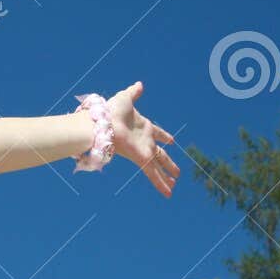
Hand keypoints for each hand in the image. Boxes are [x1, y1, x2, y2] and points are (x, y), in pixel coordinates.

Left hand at [105, 81, 178, 197]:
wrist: (102, 123)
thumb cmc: (111, 111)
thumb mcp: (126, 99)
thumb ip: (133, 93)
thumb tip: (139, 84)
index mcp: (144, 128)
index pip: (158, 133)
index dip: (165, 136)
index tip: (172, 141)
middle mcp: (145, 141)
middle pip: (160, 155)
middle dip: (168, 163)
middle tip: (177, 172)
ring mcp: (143, 152)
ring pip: (158, 168)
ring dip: (166, 177)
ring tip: (174, 186)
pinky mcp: (140, 159)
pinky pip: (153, 174)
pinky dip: (161, 185)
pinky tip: (168, 194)